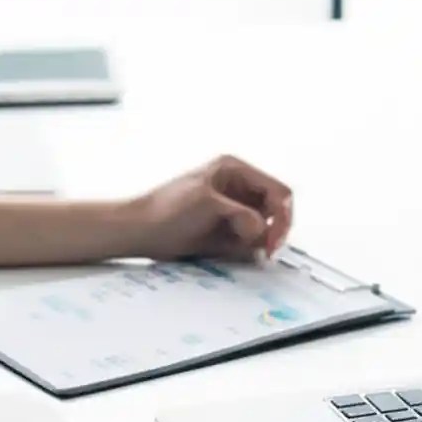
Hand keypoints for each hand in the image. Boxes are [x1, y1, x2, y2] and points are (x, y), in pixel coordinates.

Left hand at [126, 155, 292, 260]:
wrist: (139, 232)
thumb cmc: (166, 209)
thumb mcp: (207, 203)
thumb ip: (240, 213)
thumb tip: (262, 229)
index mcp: (235, 170)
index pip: (278, 192)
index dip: (282, 217)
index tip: (273, 241)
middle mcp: (238, 187)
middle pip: (274, 212)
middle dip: (270, 232)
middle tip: (260, 251)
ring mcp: (233, 210)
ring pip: (263, 229)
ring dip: (256, 242)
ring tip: (232, 247)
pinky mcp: (226, 230)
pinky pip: (249, 242)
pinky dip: (245, 250)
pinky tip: (226, 251)